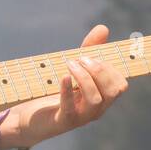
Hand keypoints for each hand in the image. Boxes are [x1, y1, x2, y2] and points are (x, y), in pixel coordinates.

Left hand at [6, 24, 129, 148]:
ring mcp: (81, 117)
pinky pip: (70, 108)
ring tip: (70, 65)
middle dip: (100, 70)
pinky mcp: (63, 121)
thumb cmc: (56, 89)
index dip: (112, 68)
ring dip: (85, 78)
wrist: (30, 115)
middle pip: (113, 91)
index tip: (95, 55)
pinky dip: (67, 91)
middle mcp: (97, 108)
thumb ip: (89, 49)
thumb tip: (103, 28)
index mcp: (102, 96)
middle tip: (81, 59)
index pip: (120, 84)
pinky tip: (63, 77)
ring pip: (95, 99)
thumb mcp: (74, 67)